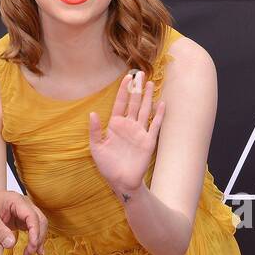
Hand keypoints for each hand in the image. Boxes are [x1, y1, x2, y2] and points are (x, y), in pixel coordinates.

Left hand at [0, 181, 47, 254]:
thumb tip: (12, 244)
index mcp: (16, 201)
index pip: (32, 217)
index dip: (35, 233)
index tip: (32, 247)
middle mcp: (23, 204)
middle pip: (40, 221)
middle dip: (38, 238)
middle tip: (29, 253)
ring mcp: (23, 211)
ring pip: (39, 225)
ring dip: (38, 239)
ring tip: (31, 254)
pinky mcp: (21, 218)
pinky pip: (33, 228)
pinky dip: (34, 238)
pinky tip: (34, 249)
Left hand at [89, 71, 165, 196]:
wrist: (121, 181)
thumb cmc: (107, 165)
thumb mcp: (96, 147)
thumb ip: (95, 130)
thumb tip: (92, 113)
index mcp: (115, 125)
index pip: (120, 103)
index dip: (124, 90)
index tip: (127, 77)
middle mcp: (129, 126)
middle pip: (134, 103)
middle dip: (137, 89)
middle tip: (140, 73)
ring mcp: (140, 133)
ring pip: (145, 111)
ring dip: (148, 97)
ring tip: (151, 83)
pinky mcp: (148, 141)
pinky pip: (155, 126)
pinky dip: (159, 115)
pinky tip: (162, 104)